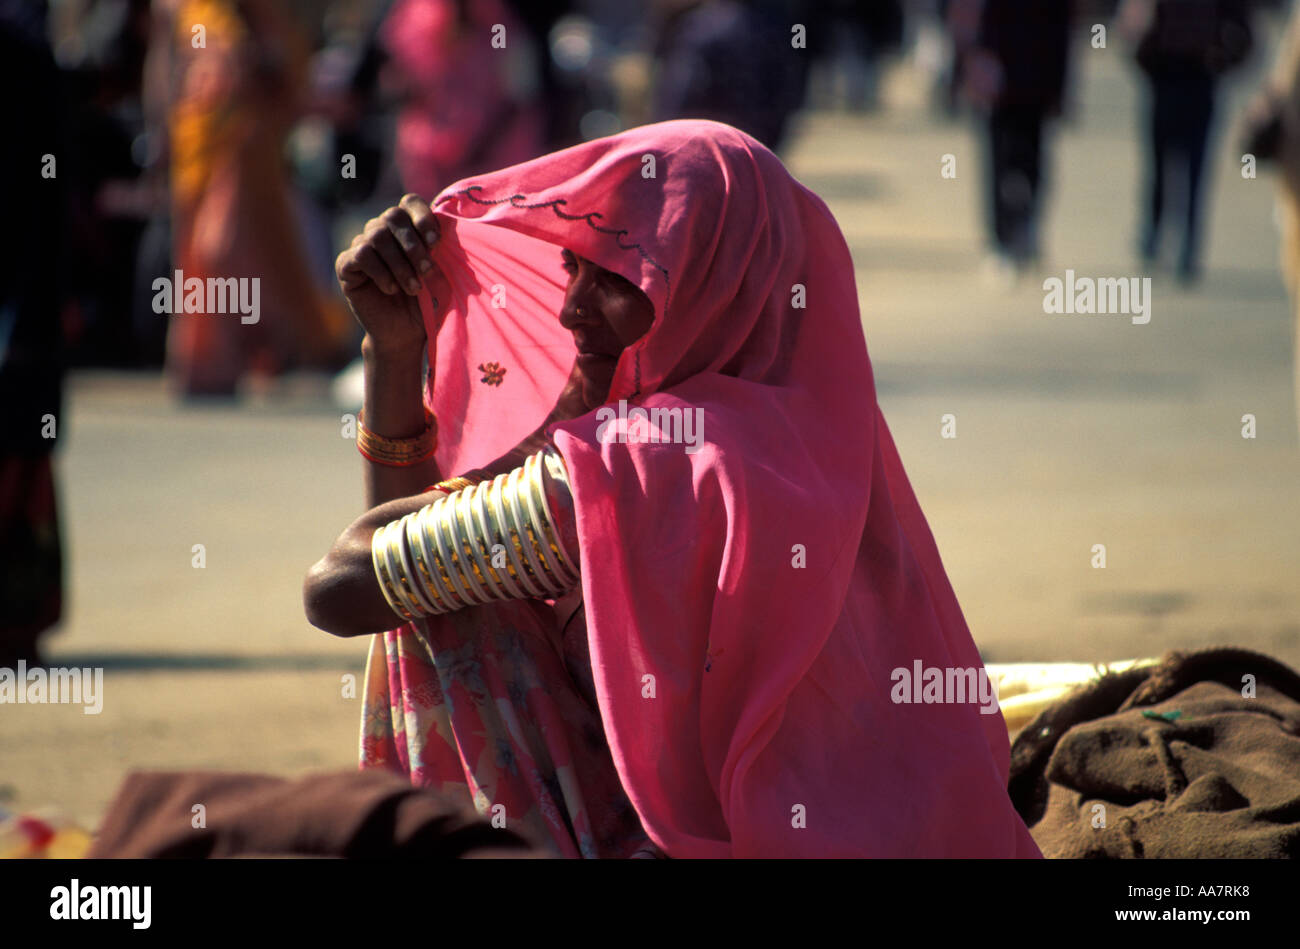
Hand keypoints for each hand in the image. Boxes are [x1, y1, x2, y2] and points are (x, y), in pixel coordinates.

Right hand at [335, 193, 444, 352]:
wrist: (405, 333)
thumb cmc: (426, 302)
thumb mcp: (439, 273)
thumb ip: (439, 248)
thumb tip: (448, 228)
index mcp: (405, 228)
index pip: (410, 202)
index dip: (422, 217)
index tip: (436, 242)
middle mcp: (381, 231)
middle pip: (393, 216)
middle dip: (414, 245)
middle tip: (428, 271)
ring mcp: (361, 245)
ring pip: (377, 235)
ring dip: (400, 263)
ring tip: (414, 288)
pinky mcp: (346, 265)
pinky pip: (361, 255)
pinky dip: (380, 272)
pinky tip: (391, 289)